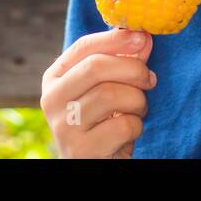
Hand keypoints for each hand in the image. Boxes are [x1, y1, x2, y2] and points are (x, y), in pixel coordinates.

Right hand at [41, 27, 155, 157]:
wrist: (94, 164)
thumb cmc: (102, 122)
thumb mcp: (108, 89)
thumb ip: (123, 63)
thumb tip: (144, 37)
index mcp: (54, 78)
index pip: (84, 47)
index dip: (116, 39)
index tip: (142, 37)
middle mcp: (51, 100)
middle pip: (96, 67)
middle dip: (133, 69)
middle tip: (149, 79)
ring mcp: (63, 126)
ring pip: (111, 95)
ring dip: (137, 101)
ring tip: (137, 110)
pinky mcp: (81, 150)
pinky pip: (122, 125)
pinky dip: (136, 126)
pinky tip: (129, 133)